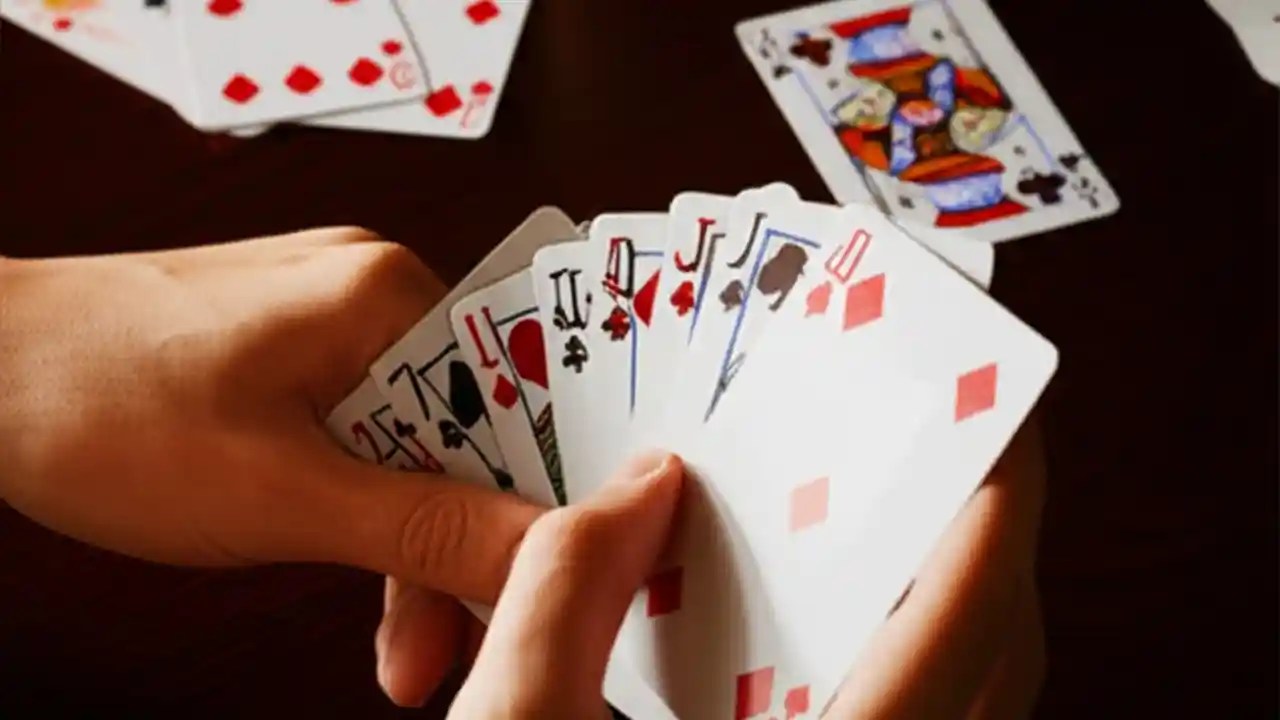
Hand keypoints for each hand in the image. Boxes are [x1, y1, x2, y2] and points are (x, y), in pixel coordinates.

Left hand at [0, 230, 540, 705]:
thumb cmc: (96, 404)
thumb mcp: (280, 494)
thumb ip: (422, 530)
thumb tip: (541, 554)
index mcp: (390, 293)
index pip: (520, 409)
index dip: (541, 503)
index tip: (547, 584)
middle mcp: (374, 290)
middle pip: (472, 434)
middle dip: (460, 545)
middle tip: (451, 642)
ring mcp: (332, 315)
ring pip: (420, 444)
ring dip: (409, 541)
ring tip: (399, 640)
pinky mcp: (295, 348)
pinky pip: (369, 433)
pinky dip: (366, 507)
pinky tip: (351, 563)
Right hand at [446, 424, 1044, 718]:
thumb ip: (560, 600)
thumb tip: (638, 493)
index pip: (965, 624)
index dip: (994, 503)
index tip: (995, 415)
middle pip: (992, 659)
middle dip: (976, 536)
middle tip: (927, 446)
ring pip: (969, 703)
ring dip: (946, 601)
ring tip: (880, 517)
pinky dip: (899, 661)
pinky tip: (819, 624)